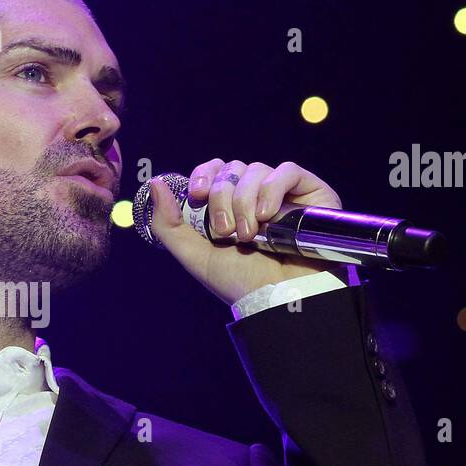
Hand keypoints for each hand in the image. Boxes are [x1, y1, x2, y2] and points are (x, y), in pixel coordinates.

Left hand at [147, 159, 343, 306]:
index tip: (197, 195)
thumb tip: (155, 184)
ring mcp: (282, 193)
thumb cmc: (240, 280)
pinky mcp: (310, 192)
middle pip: (231, 169)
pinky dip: (272, 189)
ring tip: (249, 235)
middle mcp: (255, 195)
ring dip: (244, 201)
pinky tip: (266, 216)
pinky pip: (286, 171)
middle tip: (226, 231)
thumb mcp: (195, 255)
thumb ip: (168, 224)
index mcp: (229, 205)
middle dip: (221, 198)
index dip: (203, 174)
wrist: (278, 296)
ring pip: (255, 169)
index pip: (214, 170)